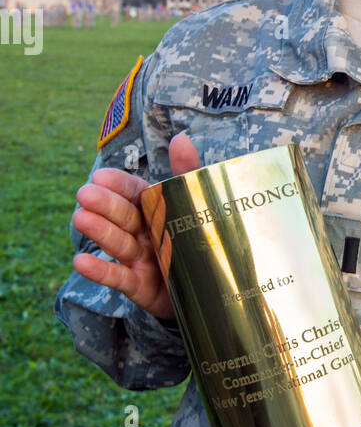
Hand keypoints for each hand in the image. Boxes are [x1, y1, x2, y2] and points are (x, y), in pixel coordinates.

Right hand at [71, 133, 200, 320]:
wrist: (214, 288)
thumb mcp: (199, 205)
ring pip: (117, 243)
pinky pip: (118, 278)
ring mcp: (139, 259)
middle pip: (123, 216)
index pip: (133, 192)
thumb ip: (189, 173)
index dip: (118, 185)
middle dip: (105, 205)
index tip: (102, 176)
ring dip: (99, 231)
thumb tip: (180, 138)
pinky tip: (80, 262)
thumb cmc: (200, 241)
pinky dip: (99, 271)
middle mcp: (143, 232)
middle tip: (85, 194)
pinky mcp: (138, 286)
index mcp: (155, 209)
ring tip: (81, 218)